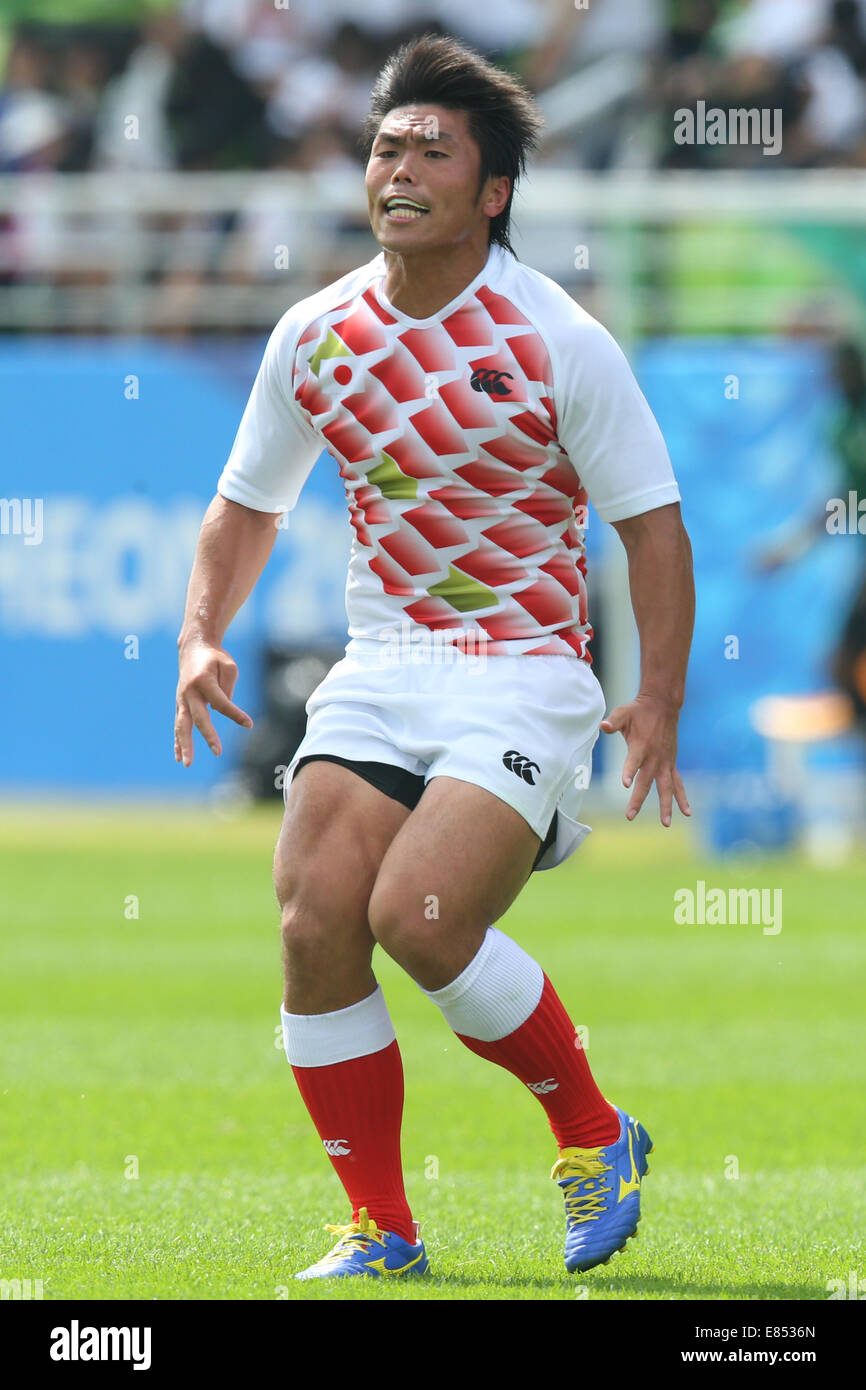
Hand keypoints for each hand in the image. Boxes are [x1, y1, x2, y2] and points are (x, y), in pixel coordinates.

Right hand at [175, 640, 252, 766]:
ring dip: (184, 745)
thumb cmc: (215, 658)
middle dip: (208, 735)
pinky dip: (178, 742)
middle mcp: (189, 692)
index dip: (235, 714)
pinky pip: (178, 726)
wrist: (193, 648)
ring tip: (187, 763)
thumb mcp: (229, 666)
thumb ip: (227, 687)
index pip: (221, 702)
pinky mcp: (180, 705)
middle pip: (198, 718)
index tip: (249, 723)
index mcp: (203, 680)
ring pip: (182, 725)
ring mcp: (181, 699)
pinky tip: (179, 758)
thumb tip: (221, 710)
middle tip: (217, 751)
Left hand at [600, 693, 689, 826]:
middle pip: (646, 782)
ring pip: (666, 788)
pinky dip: (682, 797)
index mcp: (641, 746)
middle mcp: (654, 757)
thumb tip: (603, 726)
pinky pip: (678, 784)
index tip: (626, 784)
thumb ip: (613, 721)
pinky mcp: (671, 764)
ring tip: (666, 823)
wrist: (663, 706)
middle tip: (630, 816)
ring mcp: (665, 762)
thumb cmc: (639, 711)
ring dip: (666, 806)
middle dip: (638, 799)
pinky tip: (686, 812)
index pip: (633, 761)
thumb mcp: (623, 713)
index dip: (629, 771)